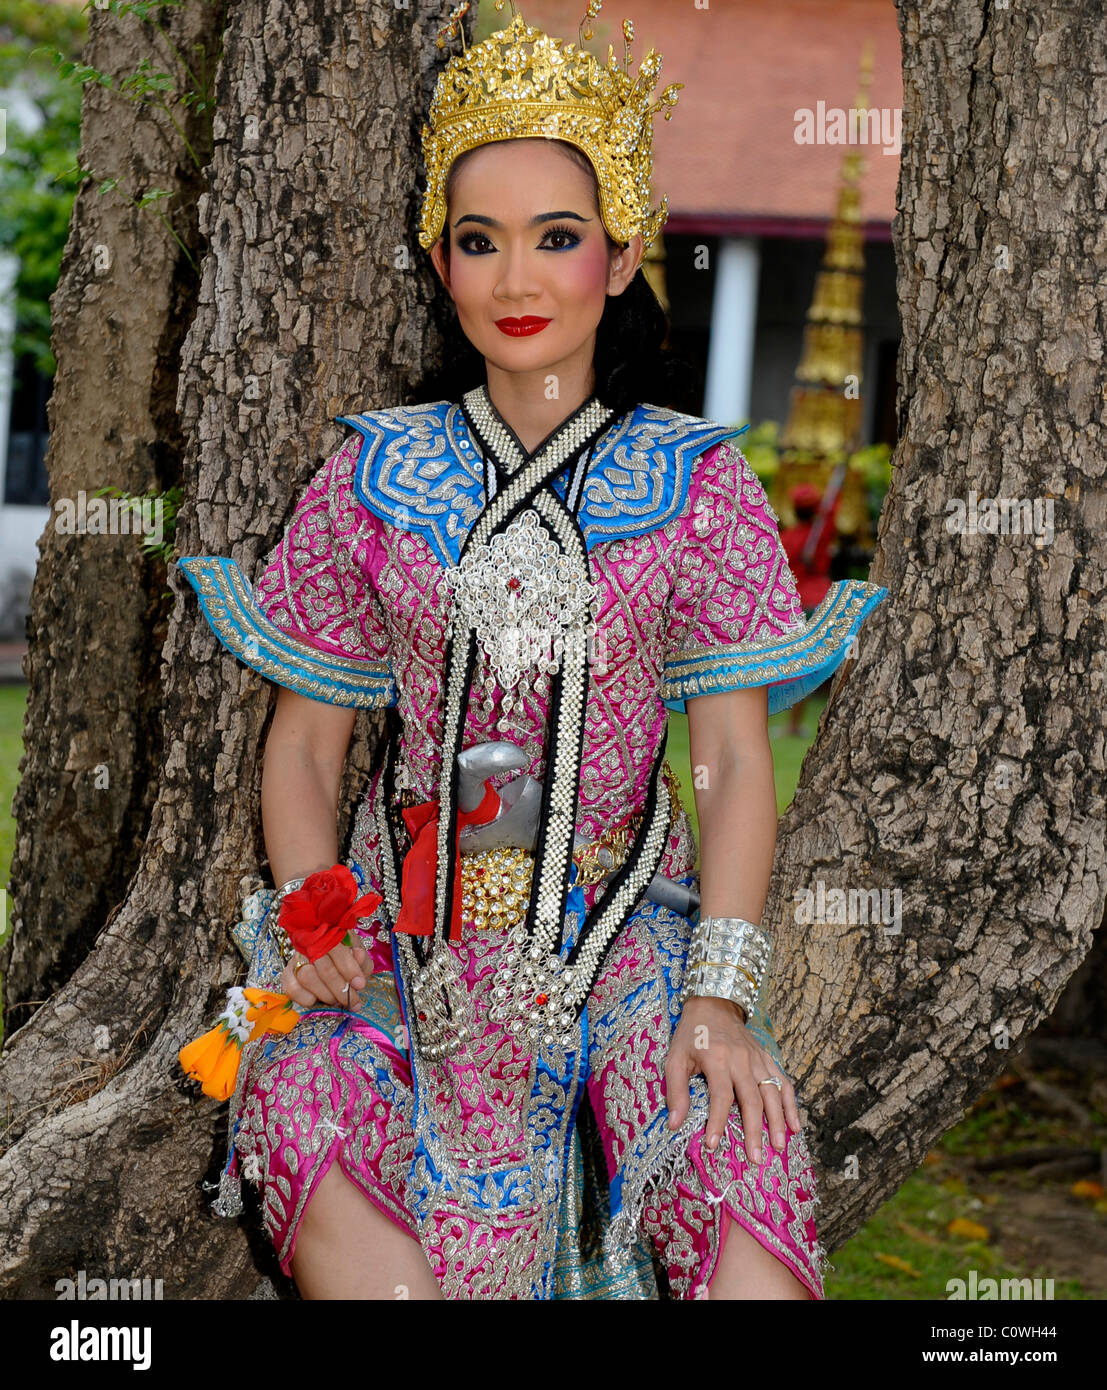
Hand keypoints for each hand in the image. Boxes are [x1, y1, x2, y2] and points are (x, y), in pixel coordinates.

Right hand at [280, 940, 371, 1008]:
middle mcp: (309, 944)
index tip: (360, 984)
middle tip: (352, 1000)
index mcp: (329, 934)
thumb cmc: (344, 956)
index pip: (338, 950)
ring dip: (326, 994)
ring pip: (308, 978)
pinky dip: (307, 998)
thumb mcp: (357, 955)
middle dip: (341, 989)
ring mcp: (296, 959)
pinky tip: (317, 999)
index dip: (350, 969)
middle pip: (324, 968)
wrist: (323, 956)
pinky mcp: (287, 975)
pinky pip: (292, 989)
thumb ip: (361, 958)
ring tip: (336, 1000)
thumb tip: (358, 957)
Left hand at [664, 996, 800, 1162]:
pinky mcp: (767, 1059)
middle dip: (755, 1131)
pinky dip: (791, 1105)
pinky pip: (783, 1082)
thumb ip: (675, 1091)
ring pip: (772, 1093)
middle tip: (756, 1159)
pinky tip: (796, 1125)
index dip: (717, 1122)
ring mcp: (757, 1059)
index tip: (713, 1146)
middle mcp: (741, 1060)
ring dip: (778, 1122)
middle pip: (752, 1099)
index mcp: (717, 1059)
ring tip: (779, 1147)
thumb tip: (674, 1124)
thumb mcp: (675, 1058)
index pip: (721, 1096)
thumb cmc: (691, 1035)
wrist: (713, 1005)